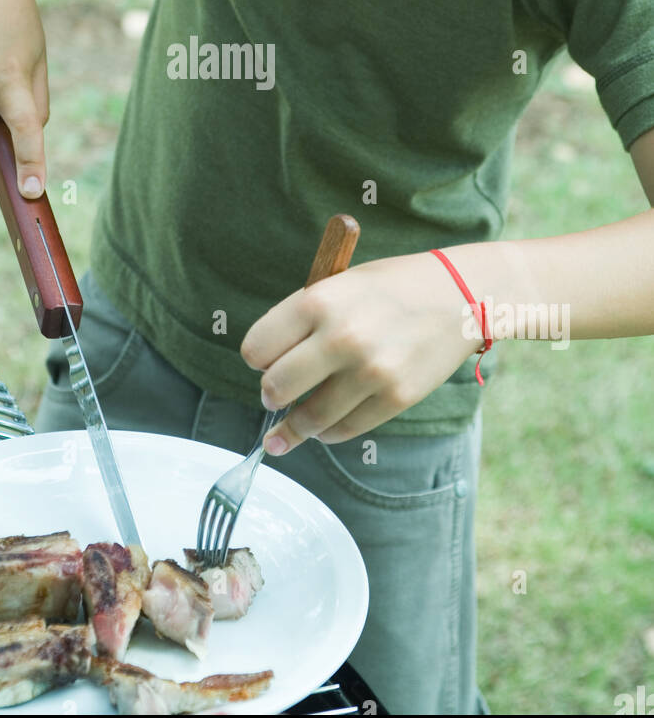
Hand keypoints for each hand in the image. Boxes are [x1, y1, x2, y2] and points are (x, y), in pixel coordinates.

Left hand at [240, 251, 480, 452]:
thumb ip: (305, 318)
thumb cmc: (392, 287)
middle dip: (270, 395)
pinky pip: (345, 429)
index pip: (258, 348)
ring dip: (293, 429)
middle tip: (272, 397)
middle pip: (275, 387)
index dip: (256, 359)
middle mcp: (340, 337)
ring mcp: (370, 370)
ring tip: (284, 434)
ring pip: (309, 418)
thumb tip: (270, 364)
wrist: (460, 294)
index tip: (262, 363)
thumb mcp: (341, 283)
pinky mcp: (396, 397)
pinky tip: (323, 431)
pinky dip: (328, 434)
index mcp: (319, 301)